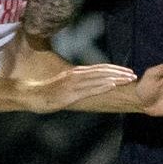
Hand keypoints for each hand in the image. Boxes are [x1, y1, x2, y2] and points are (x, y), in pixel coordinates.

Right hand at [19, 63, 136, 111]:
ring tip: (128, 80)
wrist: (29, 95)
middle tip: (133, 75)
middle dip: (119, 73)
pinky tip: (111, 86)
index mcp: (75, 73)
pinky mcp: (69, 93)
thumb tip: (88, 86)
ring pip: (98, 79)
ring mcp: (73, 84)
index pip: (99, 68)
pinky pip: (88, 89)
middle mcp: (76, 75)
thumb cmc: (45, 92)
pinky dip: (101, 86)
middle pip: (102, 71)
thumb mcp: (64, 86)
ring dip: (115, 79)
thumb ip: (76, 84)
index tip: (127, 71)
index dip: (114, 69)